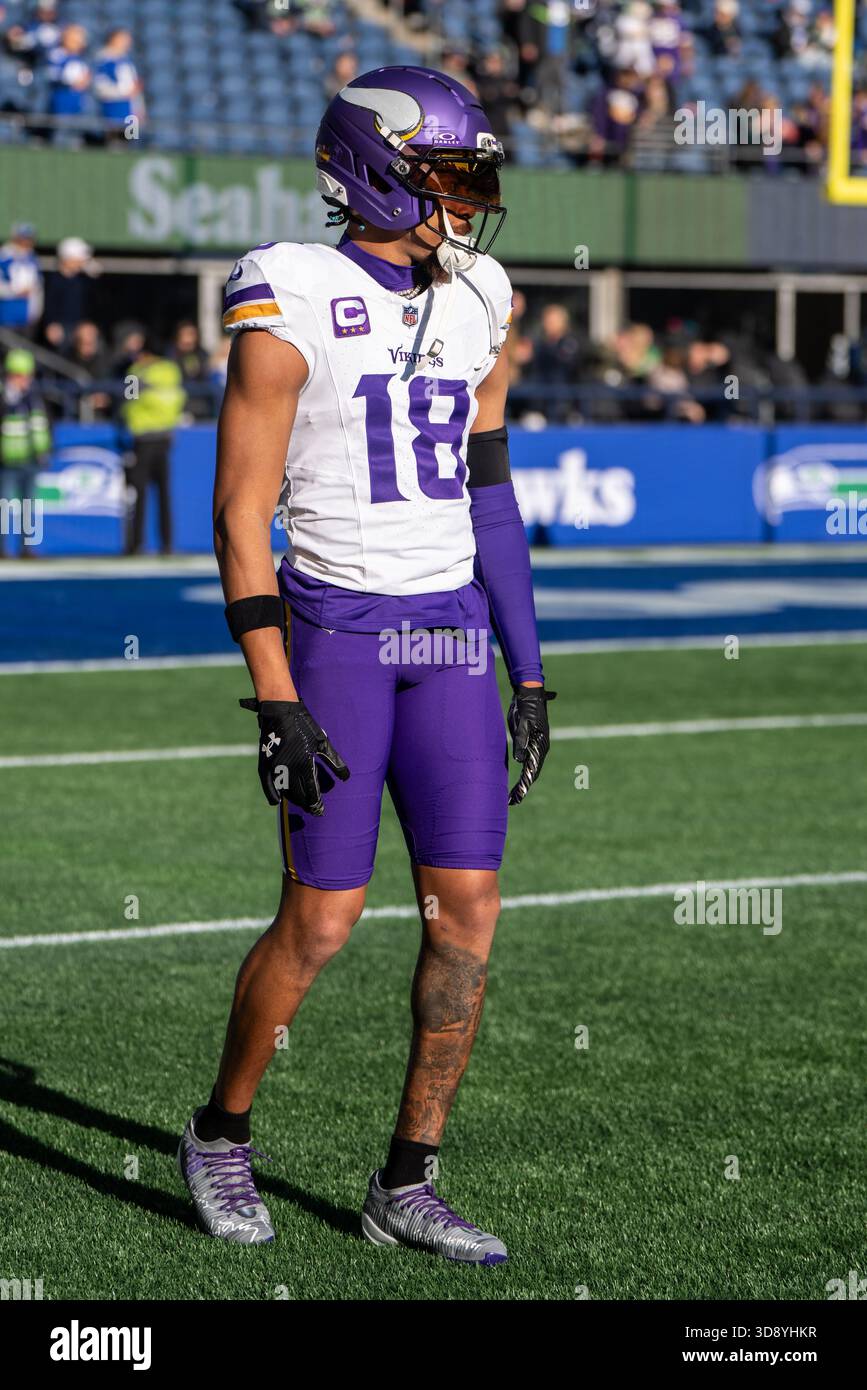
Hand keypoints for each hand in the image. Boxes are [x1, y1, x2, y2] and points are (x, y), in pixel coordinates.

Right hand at [240, 697, 349, 814]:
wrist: (280, 712)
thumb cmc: (304, 726)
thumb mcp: (322, 742)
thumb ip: (334, 761)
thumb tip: (346, 777)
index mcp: (304, 765)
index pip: (312, 792)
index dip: (316, 803)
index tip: (321, 809)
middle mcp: (289, 770)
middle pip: (299, 796)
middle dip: (306, 804)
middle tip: (312, 809)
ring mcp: (275, 768)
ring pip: (285, 791)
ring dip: (293, 799)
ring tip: (301, 803)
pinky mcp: (265, 764)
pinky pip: (267, 784)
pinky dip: (272, 794)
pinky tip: (277, 801)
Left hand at [507, 685, 555, 806]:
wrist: (529, 694)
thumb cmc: (525, 708)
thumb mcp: (521, 724)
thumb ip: (521, 741)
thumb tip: (520, 761)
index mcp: (540, 746)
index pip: (532, 770)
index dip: (524, 785)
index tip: (516, 797)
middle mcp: (541, 749)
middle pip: (533, 773)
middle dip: (523, 788)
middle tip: (513, 802)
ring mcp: (537, 746)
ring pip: (531, 769)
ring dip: (524, 783)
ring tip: (514, 796)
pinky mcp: (531, 742)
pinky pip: (528, 761)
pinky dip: (524, 773)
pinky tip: (519, 779)